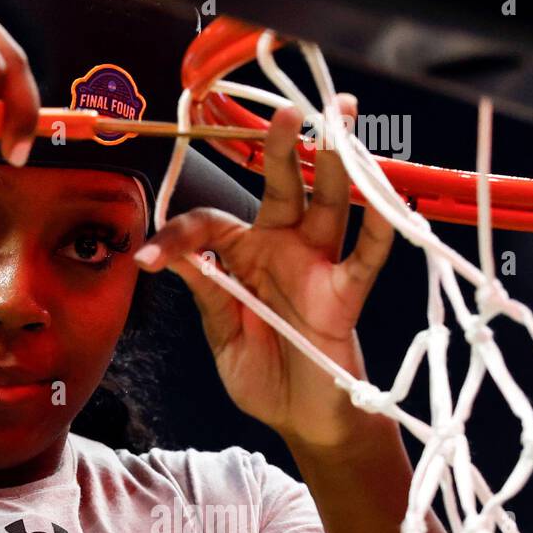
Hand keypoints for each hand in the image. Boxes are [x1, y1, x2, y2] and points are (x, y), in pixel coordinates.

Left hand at [133, 96, 396, 448]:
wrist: (302, 420)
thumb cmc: (263, 375)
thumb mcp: (223, 337)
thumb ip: (209, 295)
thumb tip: (177, 257)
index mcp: (242, 255)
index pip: (209, 224)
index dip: (176, 236)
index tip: (146, 259)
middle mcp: (281, 249)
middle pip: (282, 188)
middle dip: (281, 148)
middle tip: (284, 113)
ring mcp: (317, 266)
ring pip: (329, 204)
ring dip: (335, 164)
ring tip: (339, 120)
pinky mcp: (345, 294)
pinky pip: (366, 257)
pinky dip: (378, 228)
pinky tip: (385, 197)